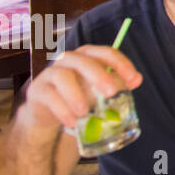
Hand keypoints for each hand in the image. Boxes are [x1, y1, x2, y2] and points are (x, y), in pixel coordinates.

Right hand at [19, 45, 141, 132]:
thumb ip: (117, 82)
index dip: (121, 64)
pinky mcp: (38, 90)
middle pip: (85, 61)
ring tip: (86, 112)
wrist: (48, 110)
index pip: (107, 53)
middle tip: (111, 93)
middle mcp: (69, 59)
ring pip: (63, 76)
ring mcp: (50, 73)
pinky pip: (50, 96)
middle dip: (99, 76)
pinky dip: (62, 110)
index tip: (133, 79)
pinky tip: (72, 122)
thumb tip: (137, 80)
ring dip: (76, 95)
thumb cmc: (79, 93)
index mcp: (88, 55)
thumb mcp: (98, 88)